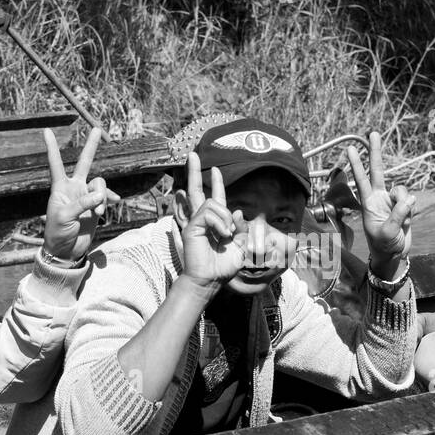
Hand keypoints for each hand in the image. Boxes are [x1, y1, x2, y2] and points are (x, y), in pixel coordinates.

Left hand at [41, 127, 119, 261]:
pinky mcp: (95, 207)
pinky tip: (111, 206)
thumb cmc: (58, 233)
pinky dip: (108, 201)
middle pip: (85, 163)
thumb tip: (100, 194)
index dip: (52, 147)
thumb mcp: (65, 217)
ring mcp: (86, 197)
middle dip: (91, 147)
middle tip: (97, 129)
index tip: (46, 130)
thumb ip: (82, 203)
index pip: (56, 163)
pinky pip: (106, 197)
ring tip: (98, 212)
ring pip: (100, 185)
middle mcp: (74, 189)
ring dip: (101, 197)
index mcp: (60, 188)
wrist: (66, 251)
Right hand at [179, 152, 246, 290]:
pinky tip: (222, 235)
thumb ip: (242, 228)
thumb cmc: (223, 266)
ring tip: (228, 234)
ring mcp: (196, 222)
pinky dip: (220, 222)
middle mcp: (203, 219)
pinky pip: (208, 212)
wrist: (211, 280)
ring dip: (225, 216)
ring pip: (212, 202)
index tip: (216, 169)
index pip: (215, 198)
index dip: (216, 183)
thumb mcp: (241, 246)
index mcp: (215, 222)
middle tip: (193, 154)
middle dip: (195, 171)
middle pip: (197, 190)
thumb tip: (237, 210)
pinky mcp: (192, 227)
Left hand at [345, 130, 416, 278]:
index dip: (357, 164)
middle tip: (373, 133)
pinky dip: (410, 212)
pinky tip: (405, 223)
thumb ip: (397, 214)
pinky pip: (411, 202)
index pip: (361, 180)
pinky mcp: (404, 206)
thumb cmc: (384, 245)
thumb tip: (408, 198)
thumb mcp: (387, 233)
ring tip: (401, 221)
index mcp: (368, 203)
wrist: (394, 254)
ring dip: (404, 204)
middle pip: (378, 170)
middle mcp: (379, 198)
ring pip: (402, 190)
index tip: (351, 148)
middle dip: (375, 152)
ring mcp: (392, 201)